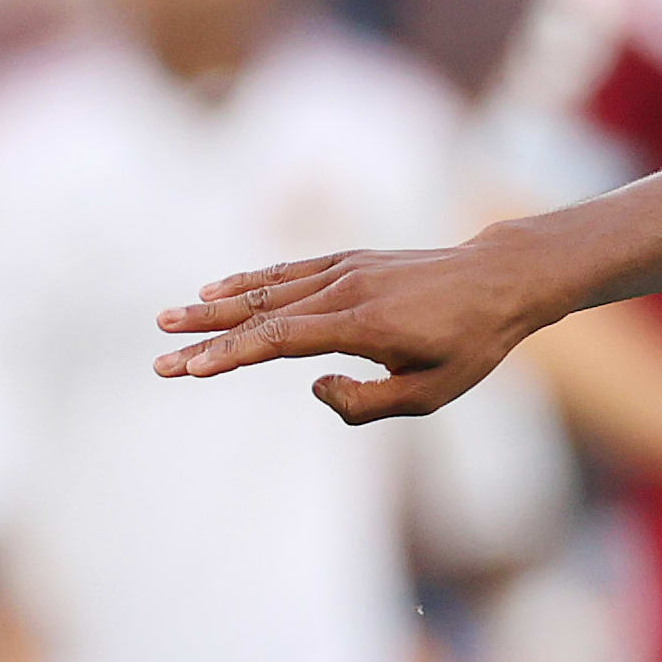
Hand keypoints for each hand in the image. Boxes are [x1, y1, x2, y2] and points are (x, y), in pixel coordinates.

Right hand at [154, 238, 560, 425]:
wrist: (502, 280)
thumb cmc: (472, 345)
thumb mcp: (433, 393)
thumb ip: (368, 401)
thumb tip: (314, 385)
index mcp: (363, 326)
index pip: (279, 340)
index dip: (230, 356)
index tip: (189, 368)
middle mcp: (346, 291)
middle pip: (261, 313)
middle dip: (206, 334)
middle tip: (159, 349)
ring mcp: (346, 269)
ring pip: (268, 288)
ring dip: (216, 305)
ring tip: (170, 318)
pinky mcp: (350, 259)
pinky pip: (290, 270)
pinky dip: (251, 279)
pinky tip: (218, 289)